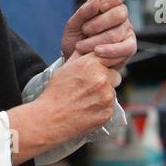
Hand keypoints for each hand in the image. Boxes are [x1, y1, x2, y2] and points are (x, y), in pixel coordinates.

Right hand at [6, 53, 120, 163]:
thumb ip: (80, 56)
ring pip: (112, 92)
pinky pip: (110, 107)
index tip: (101, 69)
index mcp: (91, 64)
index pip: (111, 57)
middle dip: (107, 80)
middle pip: (115, 75)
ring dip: (104, 95)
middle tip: (89, 88)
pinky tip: (87, 110)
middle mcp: (102, 78)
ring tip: (85, 100)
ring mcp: (106, 96)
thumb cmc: (55, 93)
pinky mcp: (108, 112)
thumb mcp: (65, 68)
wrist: (50, 118)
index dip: (106, 64)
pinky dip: (102, 108)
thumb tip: (87, 46)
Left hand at [60, 0, 136, 73]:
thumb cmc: (77, 41)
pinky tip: (98, 52)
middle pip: (120, 13)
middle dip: (98, 23)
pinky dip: (110, 50)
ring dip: (97, 40)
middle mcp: (120, 17)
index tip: (100, 7)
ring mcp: (126, 32)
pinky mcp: (129, 47)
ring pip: (118, 32)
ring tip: (83, 46)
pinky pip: (126, 47)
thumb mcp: (73, 25)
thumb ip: (83, 12)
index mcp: (108, 6)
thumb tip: (96, 2)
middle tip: (85, 30)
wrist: (76, 63)